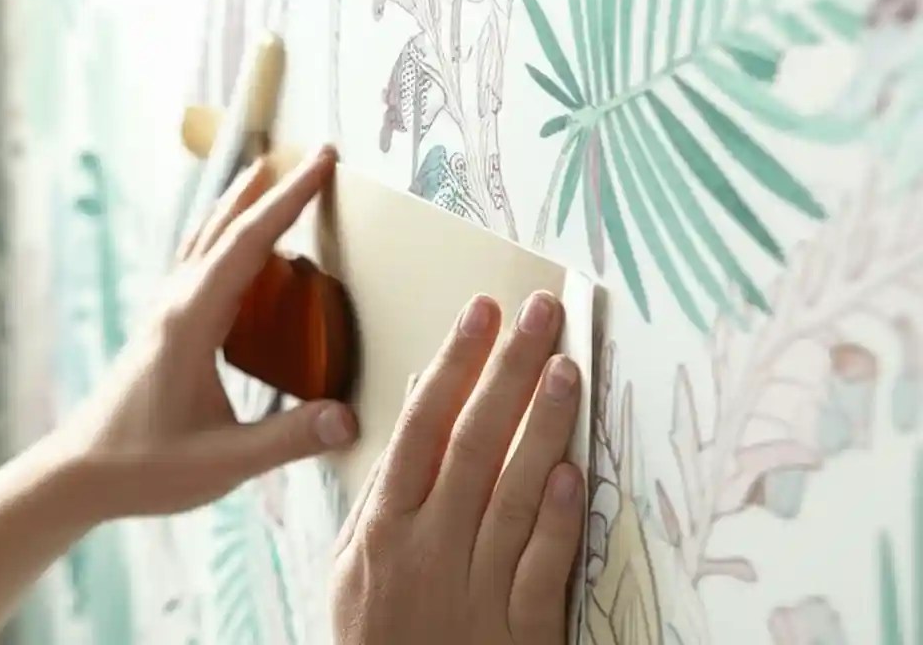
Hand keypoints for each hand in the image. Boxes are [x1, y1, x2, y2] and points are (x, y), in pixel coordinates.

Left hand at [69, 146, 357, 518]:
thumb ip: (287, 439)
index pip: (248, 243)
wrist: (80, 472)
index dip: (289, 200)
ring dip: (240, 203)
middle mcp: (175, 303)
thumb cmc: (144, 466)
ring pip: (205, 237)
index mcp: (191, 321)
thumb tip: (348, 419)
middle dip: (271, 187)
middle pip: (224, 225)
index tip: (322, 163)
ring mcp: (165, 311)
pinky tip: (233, 245)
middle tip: (312, 155)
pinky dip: (224, 236)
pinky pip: (197, 261)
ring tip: (268, 175)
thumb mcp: (223, 461)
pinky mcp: (162, 325)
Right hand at [331, 292, 583, 643]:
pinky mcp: (519, 631)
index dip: (454, 365)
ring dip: (543, 426)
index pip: (422, 428)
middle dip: (507, 371)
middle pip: (474, 444)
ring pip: (514, 494)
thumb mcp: (352, 565)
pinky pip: (542, 567)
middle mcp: (428, 550)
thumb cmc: (376, 634)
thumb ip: (382, 488)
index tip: (479, 314)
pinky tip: (574, 469)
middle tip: (538, 313)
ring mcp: (475, 590)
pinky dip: (560, 518)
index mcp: (384, 528)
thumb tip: (418, 407)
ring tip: (565, 367)